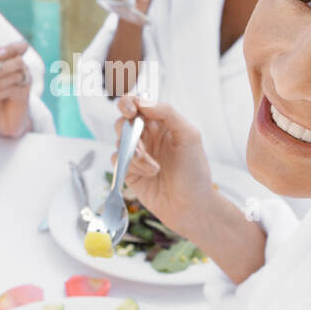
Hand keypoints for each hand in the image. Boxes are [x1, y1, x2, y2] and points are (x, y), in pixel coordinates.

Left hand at [0, 40, 33, 137]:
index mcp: (11, 62)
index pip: (19, 47)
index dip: (11, 48)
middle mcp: (21, 70)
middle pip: (18, 60)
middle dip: (0, 68)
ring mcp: (25, 83)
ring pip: (16, 74)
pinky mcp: (25, 96)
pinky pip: (14, 88)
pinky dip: (0, 92)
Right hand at [112, 94, 215, 240]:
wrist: (190, 206)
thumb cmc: (194, 172)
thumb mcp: (189, 136)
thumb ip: (167, 113)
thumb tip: (143, 102)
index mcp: (162, 124)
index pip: (140, 104)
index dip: (130, 102)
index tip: (132, 110)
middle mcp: (147, 137)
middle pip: (124, 120)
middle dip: (128, 127)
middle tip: (137, 135)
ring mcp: (137, 154)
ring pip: (120, 140)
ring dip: (136, 153)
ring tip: (154, 168)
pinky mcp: (128, 171)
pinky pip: (116, 159)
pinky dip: (131, 165)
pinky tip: (149, 174)